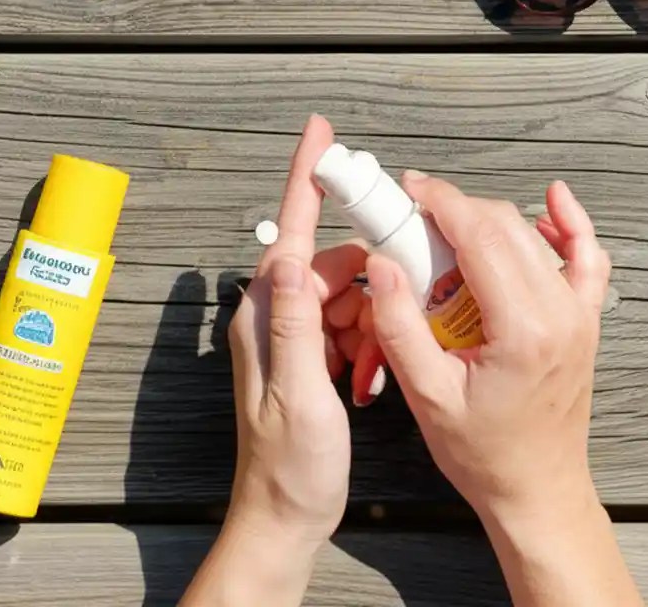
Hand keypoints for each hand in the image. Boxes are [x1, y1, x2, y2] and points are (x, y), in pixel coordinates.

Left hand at [183, 115, 365, 606]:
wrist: (286, 514)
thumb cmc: (288, 464)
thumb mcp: (298, 394)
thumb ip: (293, 325)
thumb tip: (290, 256)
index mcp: (267, 315)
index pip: (292, 232)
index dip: (308, 179)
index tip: (323, 134)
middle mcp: (276, 316)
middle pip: (335, 265)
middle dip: (368, 288)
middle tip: (380, 329)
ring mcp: (295, 337)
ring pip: (350, 297)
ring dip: (371, 325)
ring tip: (367, 372)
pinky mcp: (313, 358)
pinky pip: (352, 329)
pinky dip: (369, 346)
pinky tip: (368, 379)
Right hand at [366, 173, 641, 606]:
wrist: (537, 490)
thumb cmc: (485, 454)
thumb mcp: (428, 396)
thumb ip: (401, 326)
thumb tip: (383, 264)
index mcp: (522, 329)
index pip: (480, 236)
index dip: (441, 201)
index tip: (410, 187)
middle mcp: (560, 313)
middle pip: (505, 227)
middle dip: (455, 210)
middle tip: (412, 220)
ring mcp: (579, 314)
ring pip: (534, 236)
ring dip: (489, 222)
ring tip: (446, 237)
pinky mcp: (585, 320)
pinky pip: (587, 257)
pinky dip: (569, 226)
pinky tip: (551, 204)